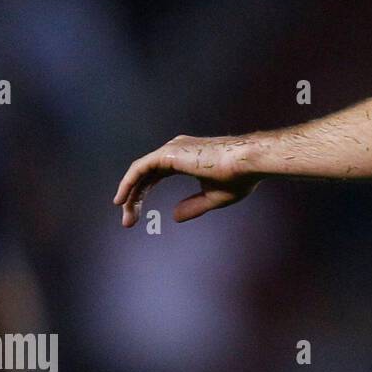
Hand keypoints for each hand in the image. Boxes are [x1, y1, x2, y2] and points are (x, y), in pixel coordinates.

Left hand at [113, 135, 260, 227]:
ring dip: (130, 194)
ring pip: (140, 172)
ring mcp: (171, 149)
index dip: (144, 195)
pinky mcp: (168, 154)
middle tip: (128, 222)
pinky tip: (122, 200)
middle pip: (145, 175)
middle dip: (135, 198)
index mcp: (186, 157)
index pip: (156, 176)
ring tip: (126, 216)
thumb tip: (174, 216)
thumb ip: (193, 206)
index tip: (137, 215)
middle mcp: (176, 149)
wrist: (248, 163)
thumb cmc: (240, 177)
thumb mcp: (214, 198)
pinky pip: (140, 169)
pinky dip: (128, 183)